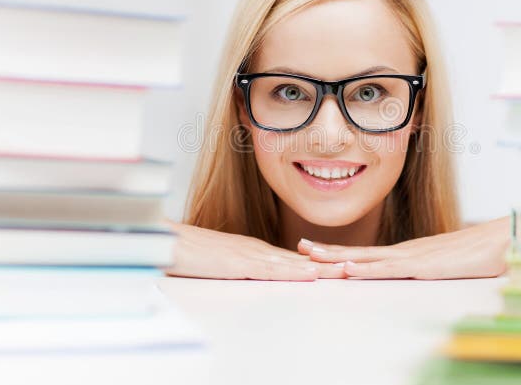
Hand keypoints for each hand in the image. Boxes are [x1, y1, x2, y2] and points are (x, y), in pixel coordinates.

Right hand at [164, 220, 345, 279]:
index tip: (340, 266)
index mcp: (253, 251)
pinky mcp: (238, 263)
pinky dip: (293, 272)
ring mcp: (249, 255)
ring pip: (292, 263)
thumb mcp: (218, 265)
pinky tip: (309, 275)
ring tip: (346, 271)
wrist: (164, 242)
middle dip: (328, 264)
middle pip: (299, 259)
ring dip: (320, 268)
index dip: (318, 263)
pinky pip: (271, 269)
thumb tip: (251, 278)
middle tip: (356, 267)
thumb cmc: (186, 254)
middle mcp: (256, 250)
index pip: (293, 259)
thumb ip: (236, 269)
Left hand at [297, 216, 510, 279]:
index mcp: (410, 254)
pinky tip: (348, 270)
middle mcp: (406, 253)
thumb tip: (426, 275)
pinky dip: (366, 270)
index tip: (317, 252)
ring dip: (337, 258)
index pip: (369, 255)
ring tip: (310, 257)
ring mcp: (413, 258)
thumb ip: (436, 270)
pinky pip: (389, 270)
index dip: (342, 252)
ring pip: (367, 260)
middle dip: (328, 251)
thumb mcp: (452, 267)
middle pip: (360, 253)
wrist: (506, 241)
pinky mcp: (424, 266)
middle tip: (299, 248)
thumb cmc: (483, 254)